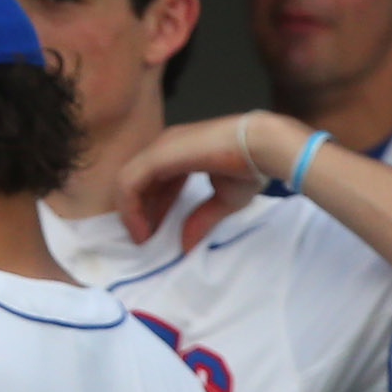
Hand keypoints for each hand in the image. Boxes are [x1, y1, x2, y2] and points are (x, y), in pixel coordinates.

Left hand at [117, 110, 303, 249]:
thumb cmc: (251, 165)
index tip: (156, 233)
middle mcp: (166, 146)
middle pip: (140, 182)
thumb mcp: (224, 200)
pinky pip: (128, 185)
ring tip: (143, 239)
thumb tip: (186, 246)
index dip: (153, 208)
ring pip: (128, 184)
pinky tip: (142, 230)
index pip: (156, 180)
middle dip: (140, 213)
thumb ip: (201, 219)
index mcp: (182, 151)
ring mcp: (159, 148)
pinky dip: (130, 210)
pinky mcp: (156, 156)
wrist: (263, 145)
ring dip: (132, 214)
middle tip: (147, 239)